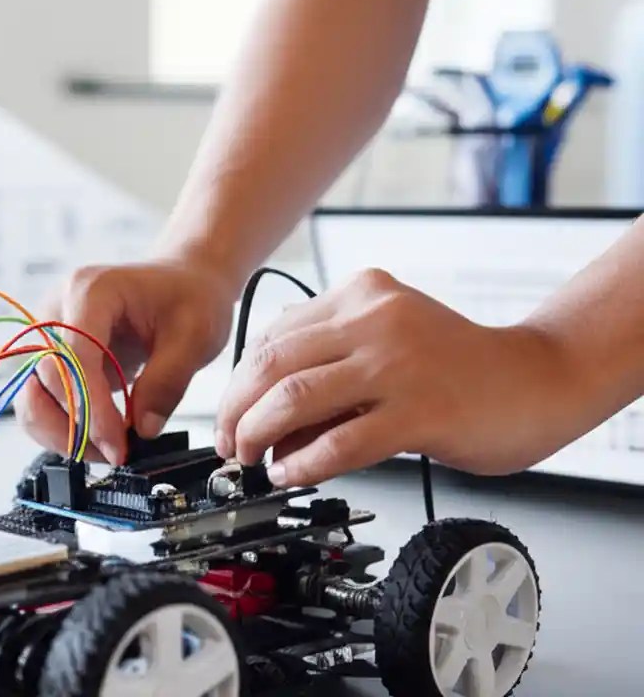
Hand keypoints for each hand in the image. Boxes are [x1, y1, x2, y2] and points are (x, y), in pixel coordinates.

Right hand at [17, 260, 238, 463]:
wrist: (182, 283)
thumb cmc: (188, 296)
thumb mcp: (195, 335)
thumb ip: (167, 382)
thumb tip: (143, 429)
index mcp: (90, 291)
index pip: (75, 356)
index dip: (91, 407)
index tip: (118, 444)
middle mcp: (56, 310)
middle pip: (45, 379)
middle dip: (78, 425)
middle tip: (117, 452)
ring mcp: (49, 334)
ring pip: (32, 396)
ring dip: (62, 432)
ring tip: (106, 450)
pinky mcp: (52, 358)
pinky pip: (41, 401)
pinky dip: (63, 427)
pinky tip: (96, 438)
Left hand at [216, 269, 579, 486]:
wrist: (538, 379)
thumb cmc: (457, 368)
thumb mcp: (384, 343)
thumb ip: (326, 364)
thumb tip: (260, 416)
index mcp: (362, 293)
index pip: (271, 336)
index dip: (238, 383)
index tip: (229, 414)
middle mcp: (375, 319)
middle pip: (270, 364)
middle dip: (235, 411)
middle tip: (230, 444)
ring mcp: (397, 363)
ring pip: (293, 398)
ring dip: (257, 435)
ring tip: (251, 460)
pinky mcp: (420, 411)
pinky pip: (339, 442)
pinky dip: (302, 463)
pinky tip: (291, 474)